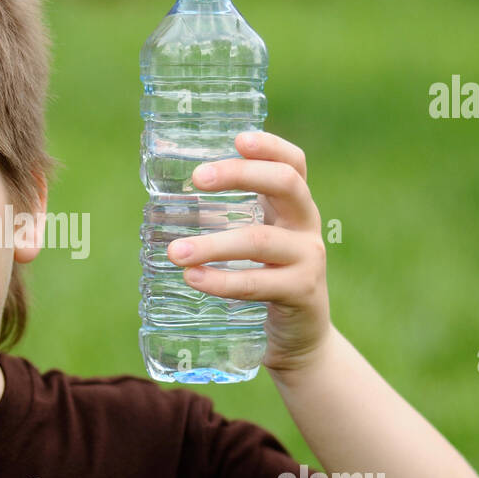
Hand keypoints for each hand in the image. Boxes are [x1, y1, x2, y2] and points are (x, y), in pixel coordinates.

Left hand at [167, 130, 331, 376]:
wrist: (302, 339)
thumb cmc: (268, 281)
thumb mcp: (256, 243)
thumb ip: (231, 219)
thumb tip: (170, 199)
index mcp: (294, 208)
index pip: (293, 164)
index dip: (270, 146)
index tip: (238, 138)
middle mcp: (307, 226)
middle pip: (285, 184)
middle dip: (239, 175)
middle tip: (196, 180)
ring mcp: (308, 259)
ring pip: (260, 240)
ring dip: (213, 244)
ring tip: (174, 251)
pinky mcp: (301, 294)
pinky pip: (258, 284)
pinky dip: (222, 281)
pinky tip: (193, 278)